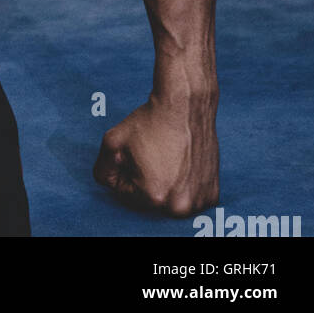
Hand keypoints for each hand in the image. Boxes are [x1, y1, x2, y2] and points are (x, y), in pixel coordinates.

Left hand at [93, 94, 218, 215]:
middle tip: (152, 154)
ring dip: (166, 184)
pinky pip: (190, 196)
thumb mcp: (112, 141)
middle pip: (149, 200)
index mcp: (154, 197)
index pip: (125, 193)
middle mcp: (179, 207)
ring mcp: (199, 202)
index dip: (125, 169)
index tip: (135, 152)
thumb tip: (106, 184)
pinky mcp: (212, 195)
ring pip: (170, 199)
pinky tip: (183, 163)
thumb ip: (101, 168)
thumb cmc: (149, 121)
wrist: (186, 105)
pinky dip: (185, 185)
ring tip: (168, 158)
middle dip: (144, 180)